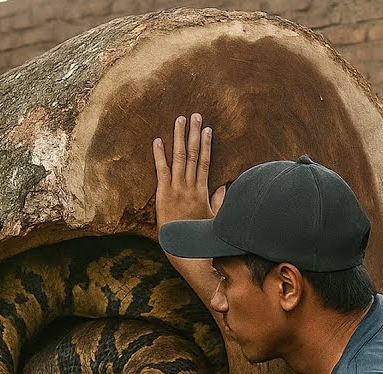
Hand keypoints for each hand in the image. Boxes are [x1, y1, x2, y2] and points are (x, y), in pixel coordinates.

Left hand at [152, 113, 225, 230]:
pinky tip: (158, 140)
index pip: (205, 161)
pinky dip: (159, 155)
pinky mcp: (163, 194)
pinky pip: (161, 170)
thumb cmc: (198, 236)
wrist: (184, 249)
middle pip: (194, 153)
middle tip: (195, 115)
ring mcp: (177, 188)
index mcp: (202, 190)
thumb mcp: (214, 219)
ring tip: (180, 119)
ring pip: (180, 157)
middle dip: (194, 133)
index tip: (207, 128)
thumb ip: (219, 201)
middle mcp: (190, 185)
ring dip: (180, 137)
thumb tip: (224, 186)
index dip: (206, 143)